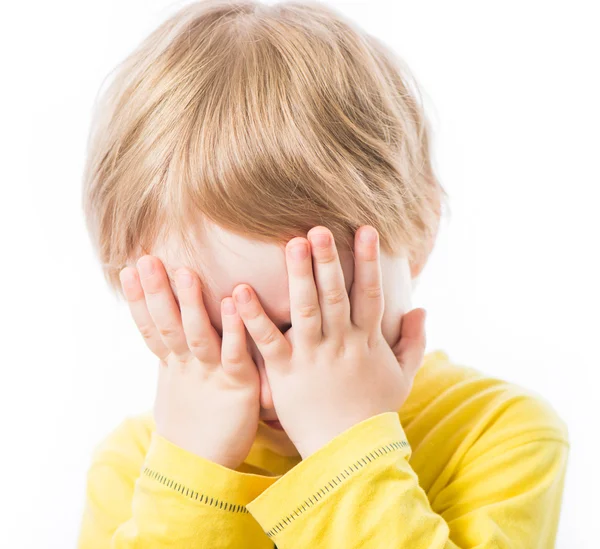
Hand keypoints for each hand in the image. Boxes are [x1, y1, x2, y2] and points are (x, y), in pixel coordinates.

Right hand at [119, 256, 259, 469]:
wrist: (202, 467)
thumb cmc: (193, 422)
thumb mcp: (177, 383)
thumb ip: (175, 354)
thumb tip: (166, 328)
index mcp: (172, 364)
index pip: (150, 326)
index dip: (138, 299)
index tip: (128, 268)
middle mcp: (186, 366)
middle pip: (167, 325)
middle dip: (156, 293)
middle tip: (147, 260)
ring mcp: (209, 375)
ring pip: (196, 335)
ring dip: (190, 304)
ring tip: (184, 272)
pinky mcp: (237, 385)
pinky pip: (233, 354)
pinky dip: (231, 329)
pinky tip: (232, 303)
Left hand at [232, 225, 425, 458]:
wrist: (350, 454)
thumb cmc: (374, 413)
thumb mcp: (403, 377)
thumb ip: (413, 341)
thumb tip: (422, 308)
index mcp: (367, 341)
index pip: (370, 294)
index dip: (369, 261)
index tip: (367, 230)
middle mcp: (341, 343)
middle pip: (336, 295)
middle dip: (329, 260)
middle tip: (319, 229)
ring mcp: (313, 356)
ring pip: (305, 309)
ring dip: (298, 275)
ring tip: (292, 244)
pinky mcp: (285, 372)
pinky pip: (268, 341)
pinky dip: (254, 317)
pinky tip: (239, 291)